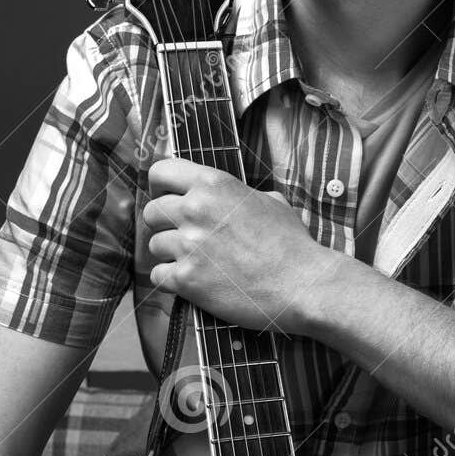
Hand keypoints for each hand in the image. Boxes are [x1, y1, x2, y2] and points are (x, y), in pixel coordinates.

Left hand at [142, 157, 333, 333]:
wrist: (303, 284)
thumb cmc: (292, 245)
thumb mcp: (272, 202)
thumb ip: (241, 194)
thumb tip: (234, 196)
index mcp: (214, 184)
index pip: (160, 171)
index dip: (161, 186)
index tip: (168, 198)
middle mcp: (196, 209)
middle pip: (152, 212)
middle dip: (165, 225)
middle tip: (186, 238)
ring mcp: (188, 245)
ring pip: (153, 245)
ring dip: (170, 254)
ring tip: (195, 262)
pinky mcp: (186, 278)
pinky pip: (158, 275)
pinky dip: (171, 280)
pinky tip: (192, 281)